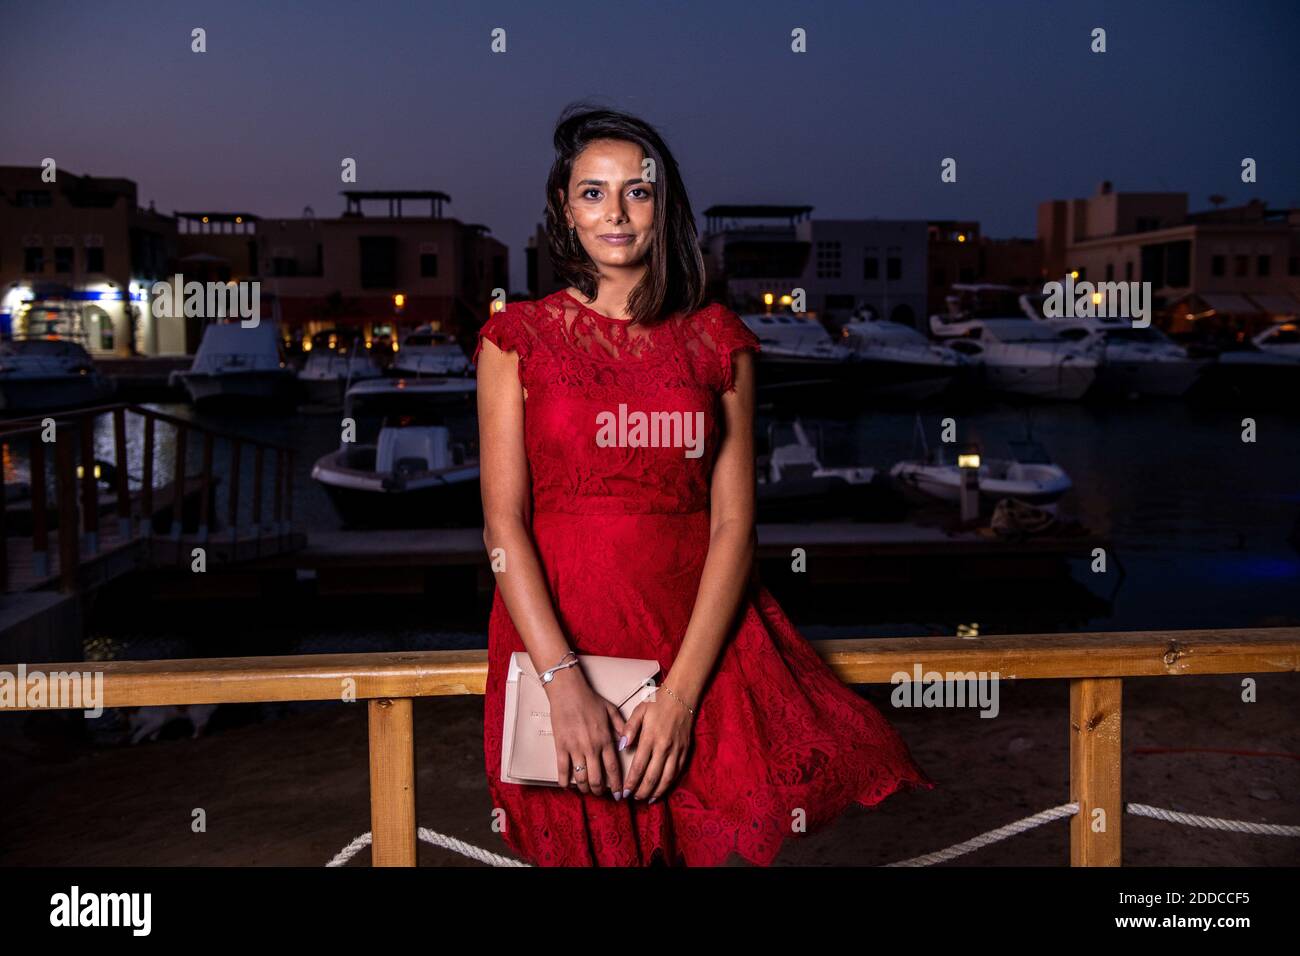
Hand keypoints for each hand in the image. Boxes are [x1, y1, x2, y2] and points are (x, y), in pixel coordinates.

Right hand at [544, 667, 626, 797]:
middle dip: (600, 791)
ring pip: (581, 777)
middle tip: (601, 795)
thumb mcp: (611, 710)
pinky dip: (564, 780)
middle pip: (597, 778)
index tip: (619, 795)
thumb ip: (621, 727)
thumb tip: (627, 743)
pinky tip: (566, 786)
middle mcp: (592, 747)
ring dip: (584, 788)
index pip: (613, 768)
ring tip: (586, 790)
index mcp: (605, 739)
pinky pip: (562, 769)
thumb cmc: (590, 699)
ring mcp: (575, 748)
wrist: (568, 691)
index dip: (617, 785)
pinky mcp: (560, 746)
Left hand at [620, 687, 694, 802]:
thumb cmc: (658, 702)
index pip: (639, 767)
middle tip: (633, 799)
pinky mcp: (685, 751)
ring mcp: (676, 751)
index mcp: (650, 738)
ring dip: (656, 792)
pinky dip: (669, 784)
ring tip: (647, 800)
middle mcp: (664, 747)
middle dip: (641, 791)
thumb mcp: (640, 710)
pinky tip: (662, 790)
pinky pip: (677, 773)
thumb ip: (629, 728)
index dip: (631, 782)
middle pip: (652, 777)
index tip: (624, 791)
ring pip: (666, 778)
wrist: (682, 696)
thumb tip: (621, 746)